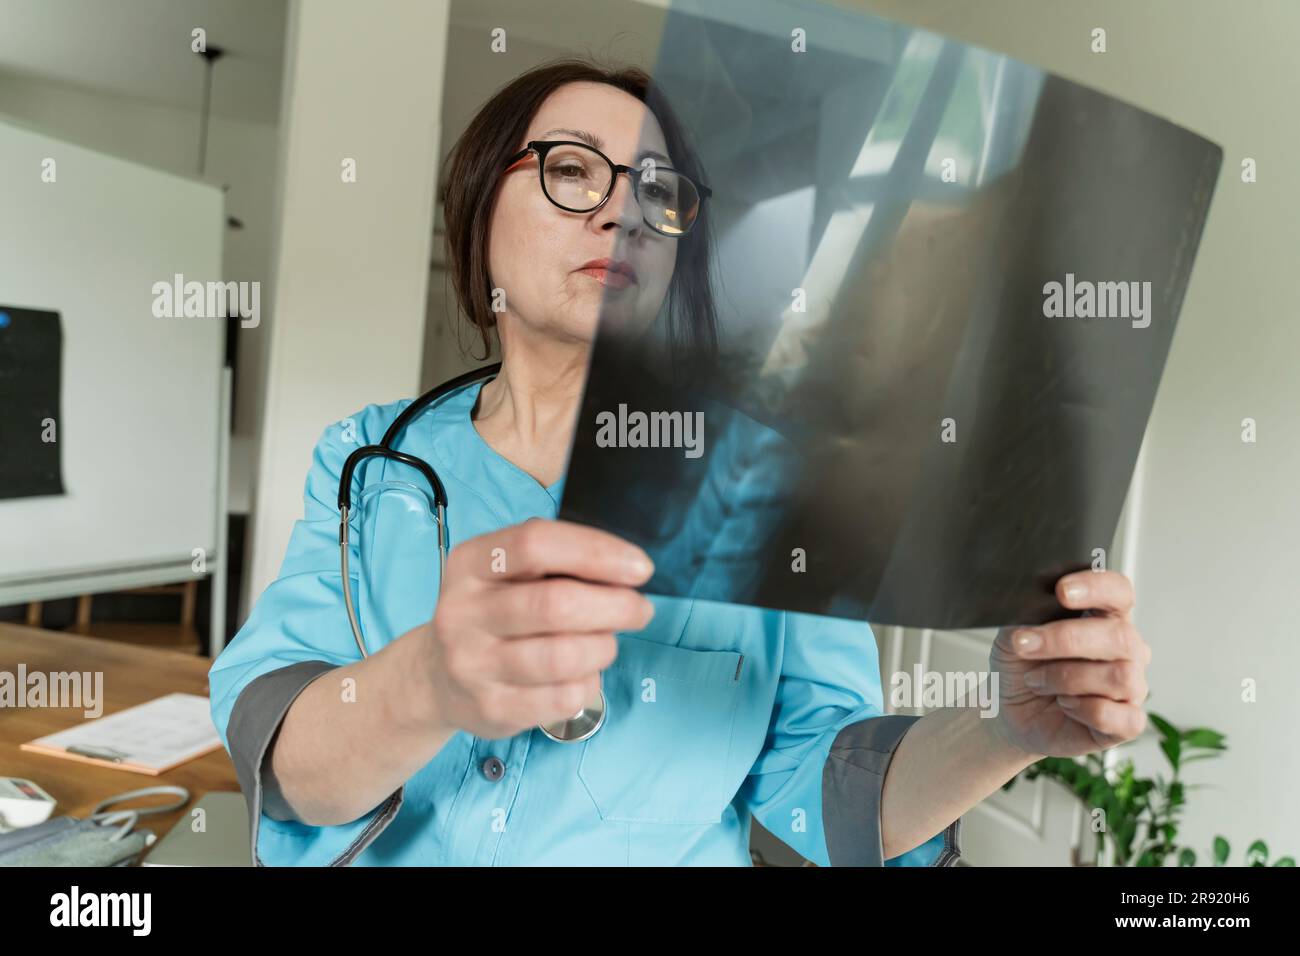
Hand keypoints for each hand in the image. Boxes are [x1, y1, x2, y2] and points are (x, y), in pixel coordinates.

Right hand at [413, 517, 654, 738]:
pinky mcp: (490, 708)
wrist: (436, 677)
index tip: (639, 567)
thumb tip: (626, 568)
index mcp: (470, 564)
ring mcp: (472, 664)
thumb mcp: (506, 571)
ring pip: (563, 657)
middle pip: (555, 604)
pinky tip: (583, 674)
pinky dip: (588, 684)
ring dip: (603, 647)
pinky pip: (562, 698)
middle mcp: (463, 611)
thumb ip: (557, 560)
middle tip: (640, 610)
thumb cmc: (493, 612)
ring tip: (607, 642)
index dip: (596, 552)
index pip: (536, 544)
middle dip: (615, 606)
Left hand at [989, 570, 1150, 758]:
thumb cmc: (1020, 667)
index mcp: (1105, 617)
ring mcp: (1132, 687)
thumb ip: (1031, 614)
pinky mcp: (1128, 723)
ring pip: (1120, 677)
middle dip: (1065, 639)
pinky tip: (1064, 704)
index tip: (1061, 591)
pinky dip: (1084, 709)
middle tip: (1024, 644)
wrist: (1009, 710)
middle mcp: (1127, 650)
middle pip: (1119, 635)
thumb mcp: (1014, 634)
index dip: (1095, 587)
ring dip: (1066, 678)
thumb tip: (1036, 598)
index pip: (1118, 592)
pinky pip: (1122, 717)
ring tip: (1037, 681)